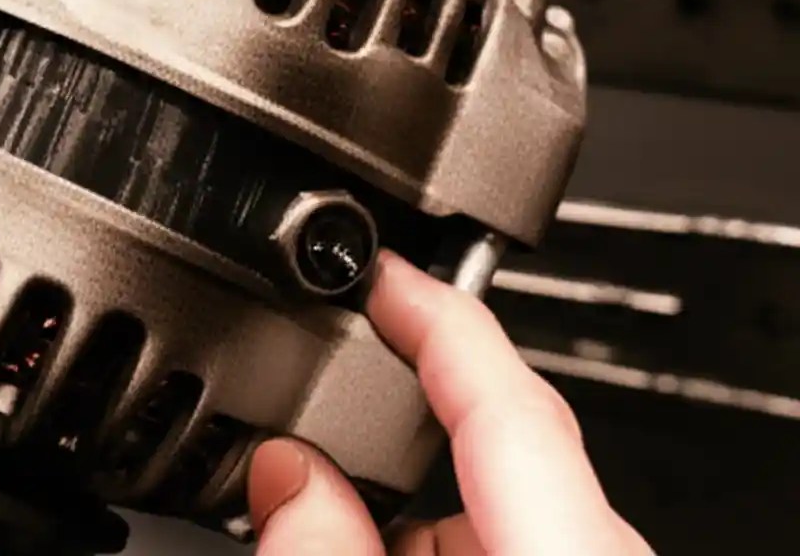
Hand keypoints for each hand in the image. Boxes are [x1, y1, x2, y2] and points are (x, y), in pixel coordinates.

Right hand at [247, 252, 651, 554]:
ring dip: (409, 510)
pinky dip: (441, 545)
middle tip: (303, 429)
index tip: (384, 271)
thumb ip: (322, 553)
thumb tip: (285, 474)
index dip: (440, 317)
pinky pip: (514, 540)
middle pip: (495, 448)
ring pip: (493, 503)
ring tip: (327, 531)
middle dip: (393, 434)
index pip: (512, 404)